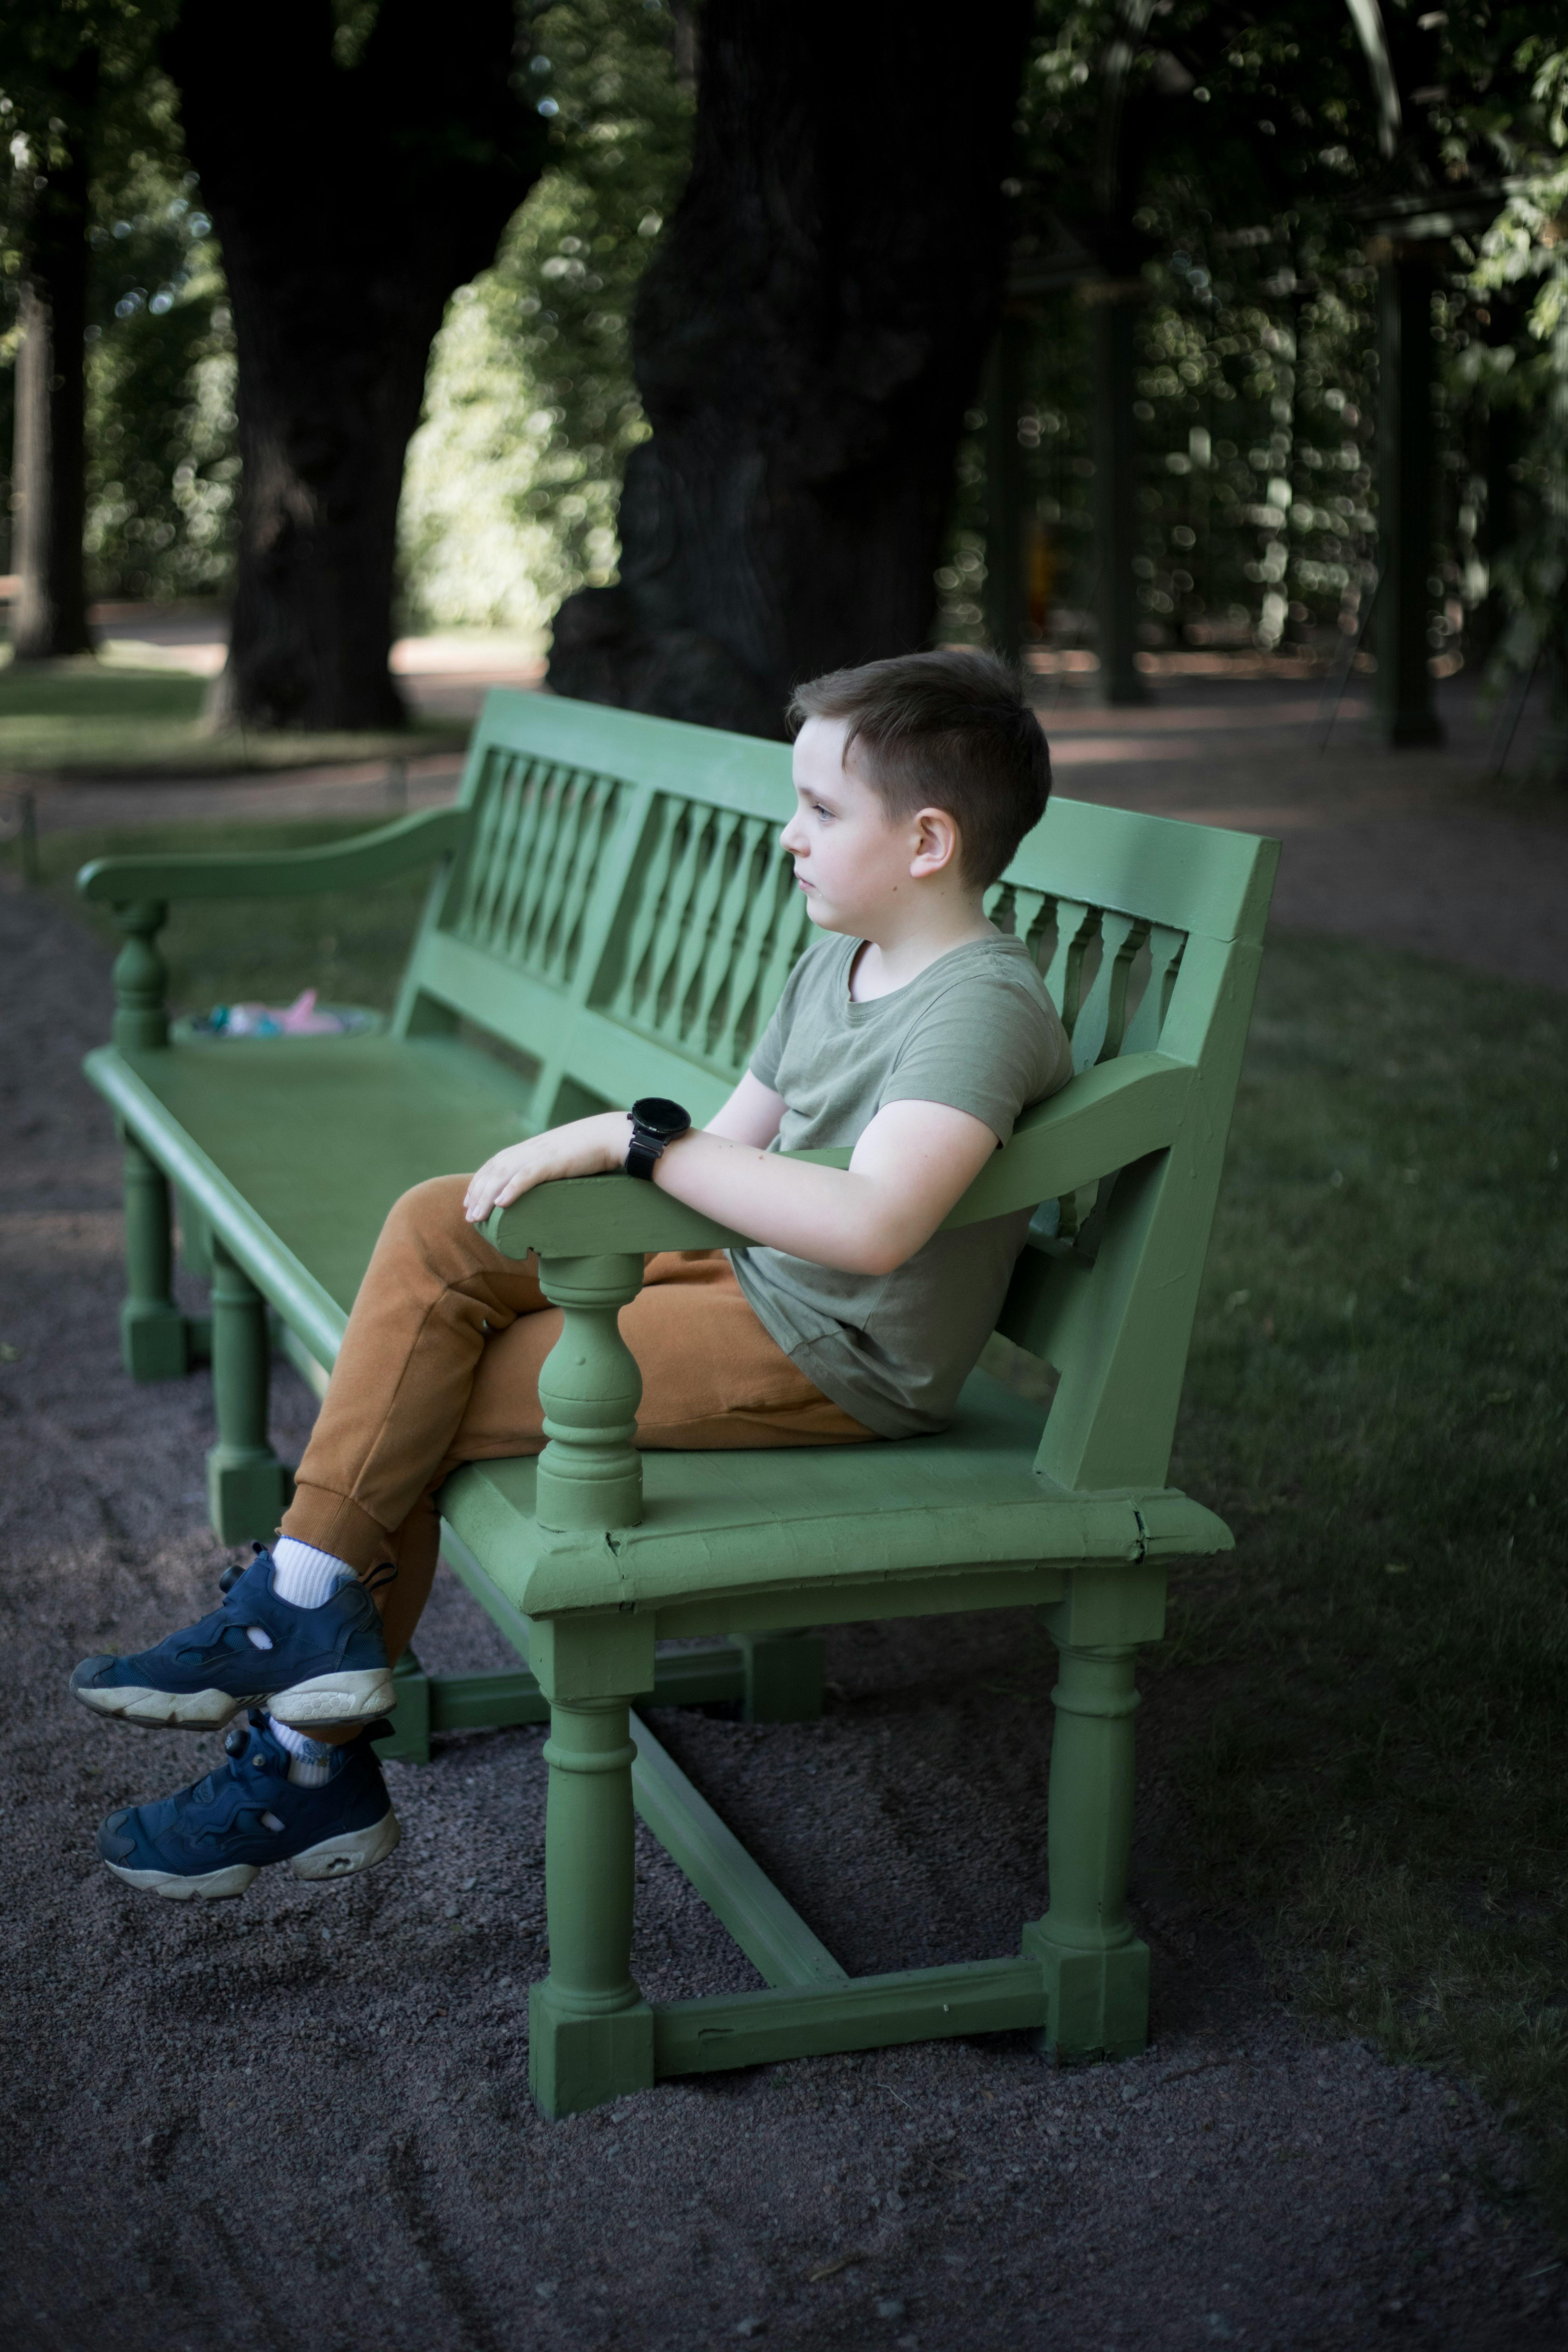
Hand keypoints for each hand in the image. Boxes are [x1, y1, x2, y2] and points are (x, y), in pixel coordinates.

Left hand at [463, 1112, 629, 1223]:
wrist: (611, 1135)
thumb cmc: (591, 1149)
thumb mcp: (562, 1158)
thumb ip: (548, 1168)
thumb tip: (542, 1187)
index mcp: (530, 1148)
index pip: (495, 1164)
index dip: (479, 1182)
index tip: (470, 1201)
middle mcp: (529, 1149)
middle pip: (493, 1171)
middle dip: (477, 1194)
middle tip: (469, 1217)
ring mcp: (540, 1154)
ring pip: (504, 1176)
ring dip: (487, 1197)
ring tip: (477, 1217)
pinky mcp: (553, 1161)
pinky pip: (527, 1176)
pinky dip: (512, 1189)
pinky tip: (501, 1204)